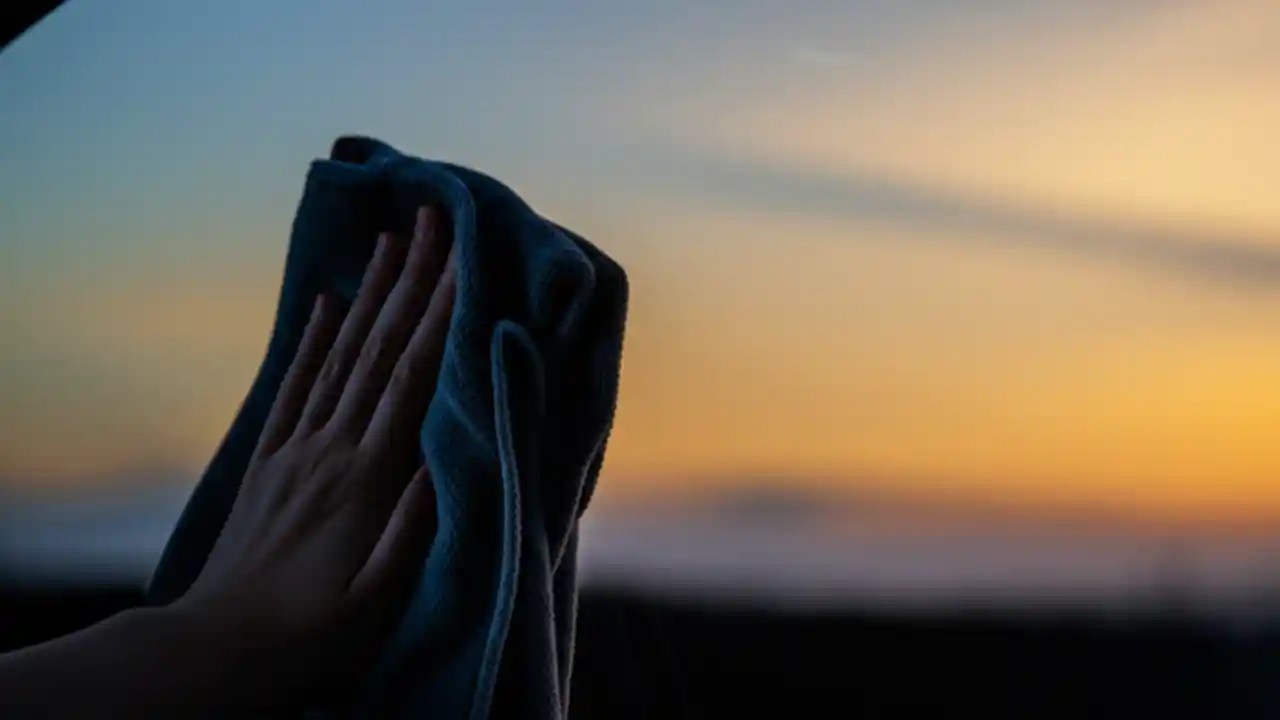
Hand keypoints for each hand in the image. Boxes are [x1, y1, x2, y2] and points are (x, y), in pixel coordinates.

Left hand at [173, 205, 456, 706]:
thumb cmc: (314, 639)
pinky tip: (327, 303)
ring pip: (339, 357)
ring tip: (390, 240)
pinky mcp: (270, 465)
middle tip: (433, 219)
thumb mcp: (379, 602)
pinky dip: (313, 341)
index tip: (466, 261)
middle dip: (412, 280)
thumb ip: (413, 531)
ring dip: (368, 295)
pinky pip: (294, 389)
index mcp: (365, 479)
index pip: (411, 379)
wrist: (218, 653)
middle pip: (378, 349)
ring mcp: (296, 453)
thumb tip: (447, 459)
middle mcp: (330, 449)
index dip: (440, 315)